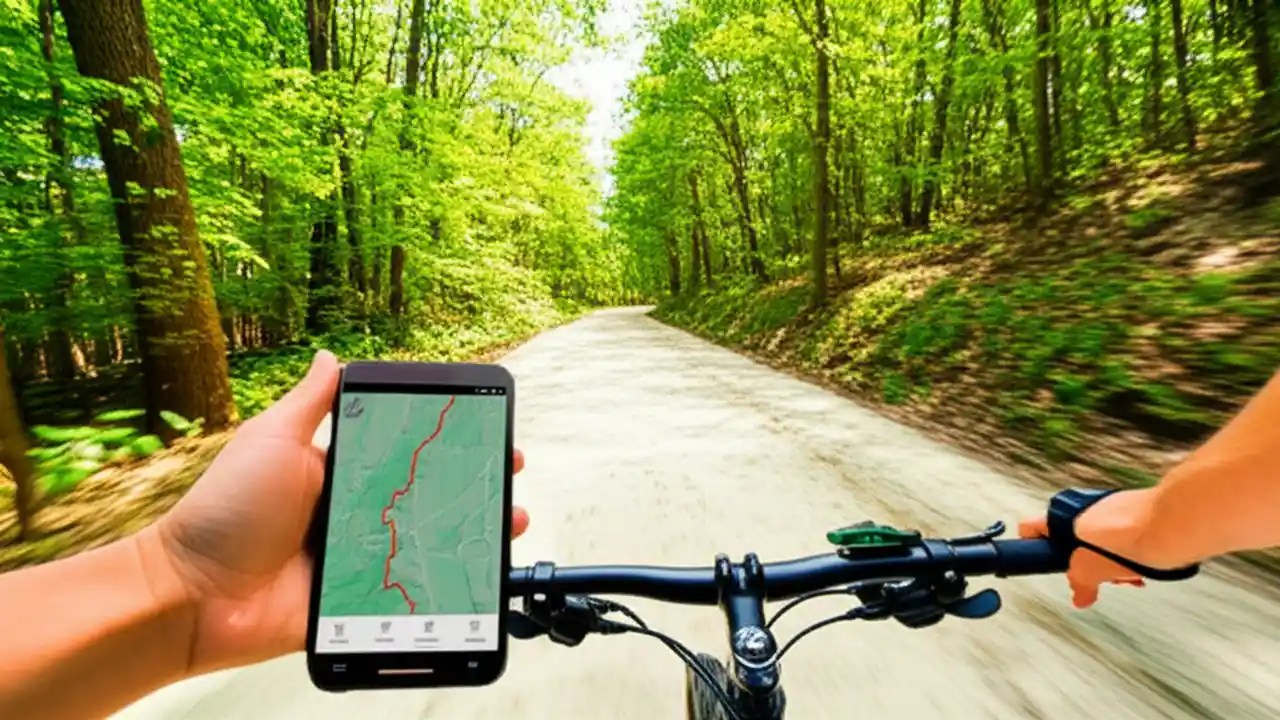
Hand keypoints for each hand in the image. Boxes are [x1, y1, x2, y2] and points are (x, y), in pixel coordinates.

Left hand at [141, 351, 529, 674]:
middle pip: (425, 497)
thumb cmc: (226, 512)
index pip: (403, 452)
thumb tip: (330, 354)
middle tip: (509, 471)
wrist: (195, 596)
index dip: (445, 441)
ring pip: (427, 544)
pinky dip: (444, 585)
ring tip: (508, 519)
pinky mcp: (356, 603)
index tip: (482, 430)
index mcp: (337, 475)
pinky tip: (477, 572)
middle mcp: (352, 516)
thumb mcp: (272, 442)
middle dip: (473, 484)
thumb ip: (309, 403)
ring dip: (472, 532)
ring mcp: (357, 561)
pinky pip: (409, 594)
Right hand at [1018, 489, 1158, 608]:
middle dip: (1084, 564)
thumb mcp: (1090, 571)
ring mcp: (1107, 506)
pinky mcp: (1131, 509)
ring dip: (1109, 561)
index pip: (1030, 530)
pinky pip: (1120, 535)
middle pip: (1070, 540)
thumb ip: (1079, 584)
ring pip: (1098, 540)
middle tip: (1097, 579)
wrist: (1170, 525)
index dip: (1032, 549)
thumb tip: (1079, 596)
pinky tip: (1140, 566)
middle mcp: (1081, 506)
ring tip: (1126, 576)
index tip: (1043, 564)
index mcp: (1062, 516)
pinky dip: (1127, 551)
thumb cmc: (1127, 538)